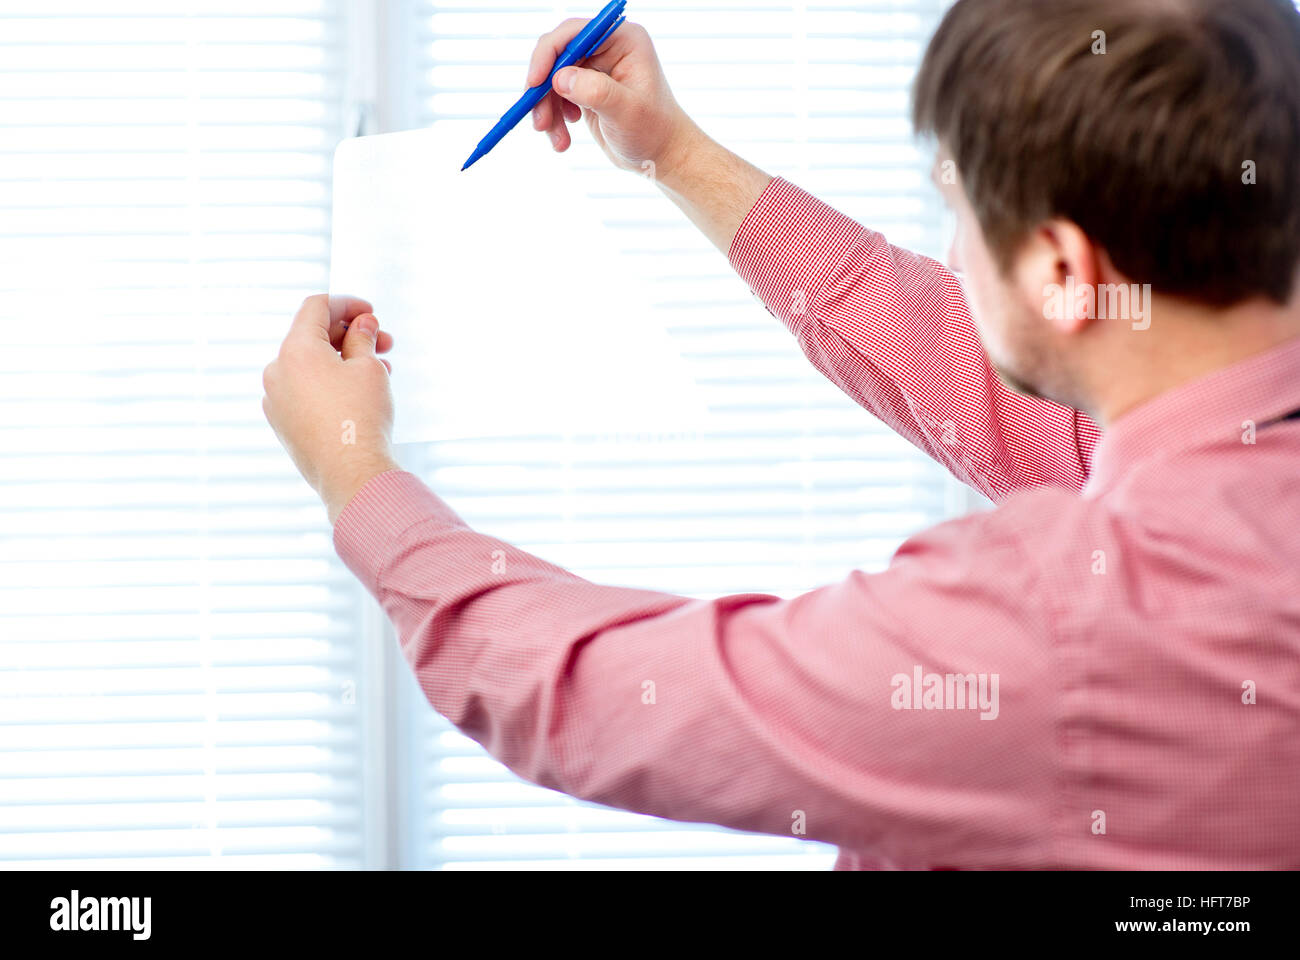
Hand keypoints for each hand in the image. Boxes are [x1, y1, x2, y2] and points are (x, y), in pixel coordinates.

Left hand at [262, 295, 400, 523]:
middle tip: (382, 342)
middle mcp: (277, 371)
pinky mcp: (283, 423)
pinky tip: (357, 393)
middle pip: (313, 337)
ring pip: (310, 366)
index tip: (370, 312)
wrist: (351, 474)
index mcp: (295, 350)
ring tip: (378, 371)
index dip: (347, 304)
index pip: (316, 308)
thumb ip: (363, 339)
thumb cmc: (361, 419)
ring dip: (342, 361)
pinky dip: (329, 383)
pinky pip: (305, 391)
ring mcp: (277, 399)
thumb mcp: (370, 369)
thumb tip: (362, 325)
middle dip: (350, 335)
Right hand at [527, 19, 702, 181]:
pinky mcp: (585, 89)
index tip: (534, 83)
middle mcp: (607, 48)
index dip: (549, 54)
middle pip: (557, 56)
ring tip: (556, 139)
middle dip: (543, 90)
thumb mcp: (627, 112)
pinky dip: (553, 118)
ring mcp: (595, 69)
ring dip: (547, 110)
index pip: (574, 33)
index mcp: (622, 40)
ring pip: (552, 80)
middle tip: (539, 122)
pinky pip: (556, 97)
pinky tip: (563, 139)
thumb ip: (596, 92)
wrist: (661, 155)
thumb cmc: (654, 131)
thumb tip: (560, 78)